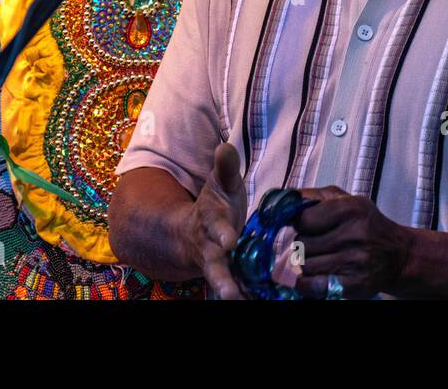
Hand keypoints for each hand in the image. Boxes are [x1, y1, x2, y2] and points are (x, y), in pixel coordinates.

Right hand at [181, 142, 248, 299]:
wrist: (191, 235)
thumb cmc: (215, 206)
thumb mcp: (221, 185)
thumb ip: (225, 168)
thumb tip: (225, 145)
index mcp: (212, 222)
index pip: (216, 227)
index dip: (222, 233)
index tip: (230, 240)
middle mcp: (211, 249)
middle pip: (215, 264)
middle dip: (222, 277)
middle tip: (231, 291)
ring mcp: (218, 267)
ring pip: (222, 282)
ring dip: (230, 292)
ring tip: (239, 301)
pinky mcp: (228, 278)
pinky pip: (235, 289)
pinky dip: (244, 296)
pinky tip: (255, 300)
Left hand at [291, 187, 411, 298]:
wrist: (399, 255)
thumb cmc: (368, 224)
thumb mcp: (348, 200)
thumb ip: (315, 196)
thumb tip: (285, 198)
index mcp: (350, 209)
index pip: (303, 219)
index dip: (301, 223)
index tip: (308, 225)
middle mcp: (354, 235)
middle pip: (302, 244)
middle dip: (305, 244)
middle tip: (319, 243)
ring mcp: (354, 261)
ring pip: (305, 265)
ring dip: (308, 263)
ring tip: (322, 258)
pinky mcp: (354, 285)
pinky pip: (313, 286)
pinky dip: (306, 283)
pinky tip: (312, 277)